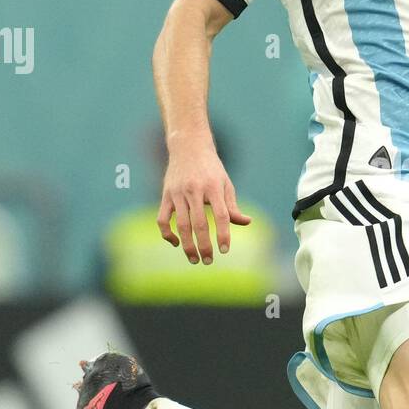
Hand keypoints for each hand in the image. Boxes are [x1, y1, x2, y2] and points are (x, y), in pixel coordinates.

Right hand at [157, 140, 250, 263]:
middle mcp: (195, 190)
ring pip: (180, 224)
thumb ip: (232, 206)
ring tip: (194, 259)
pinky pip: (162, 219)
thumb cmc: (211, 168)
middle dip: (204, 245)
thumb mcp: (225, 183)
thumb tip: (247, 222)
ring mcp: (178, 193)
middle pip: (199, 223)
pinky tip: (176, 243)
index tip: (225, 250)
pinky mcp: (165, 195)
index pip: (221, 215)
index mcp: (213, 188)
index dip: (223, 234)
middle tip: (208, 261)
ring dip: (186, 245)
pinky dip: (167, 234)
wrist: (188, 146)